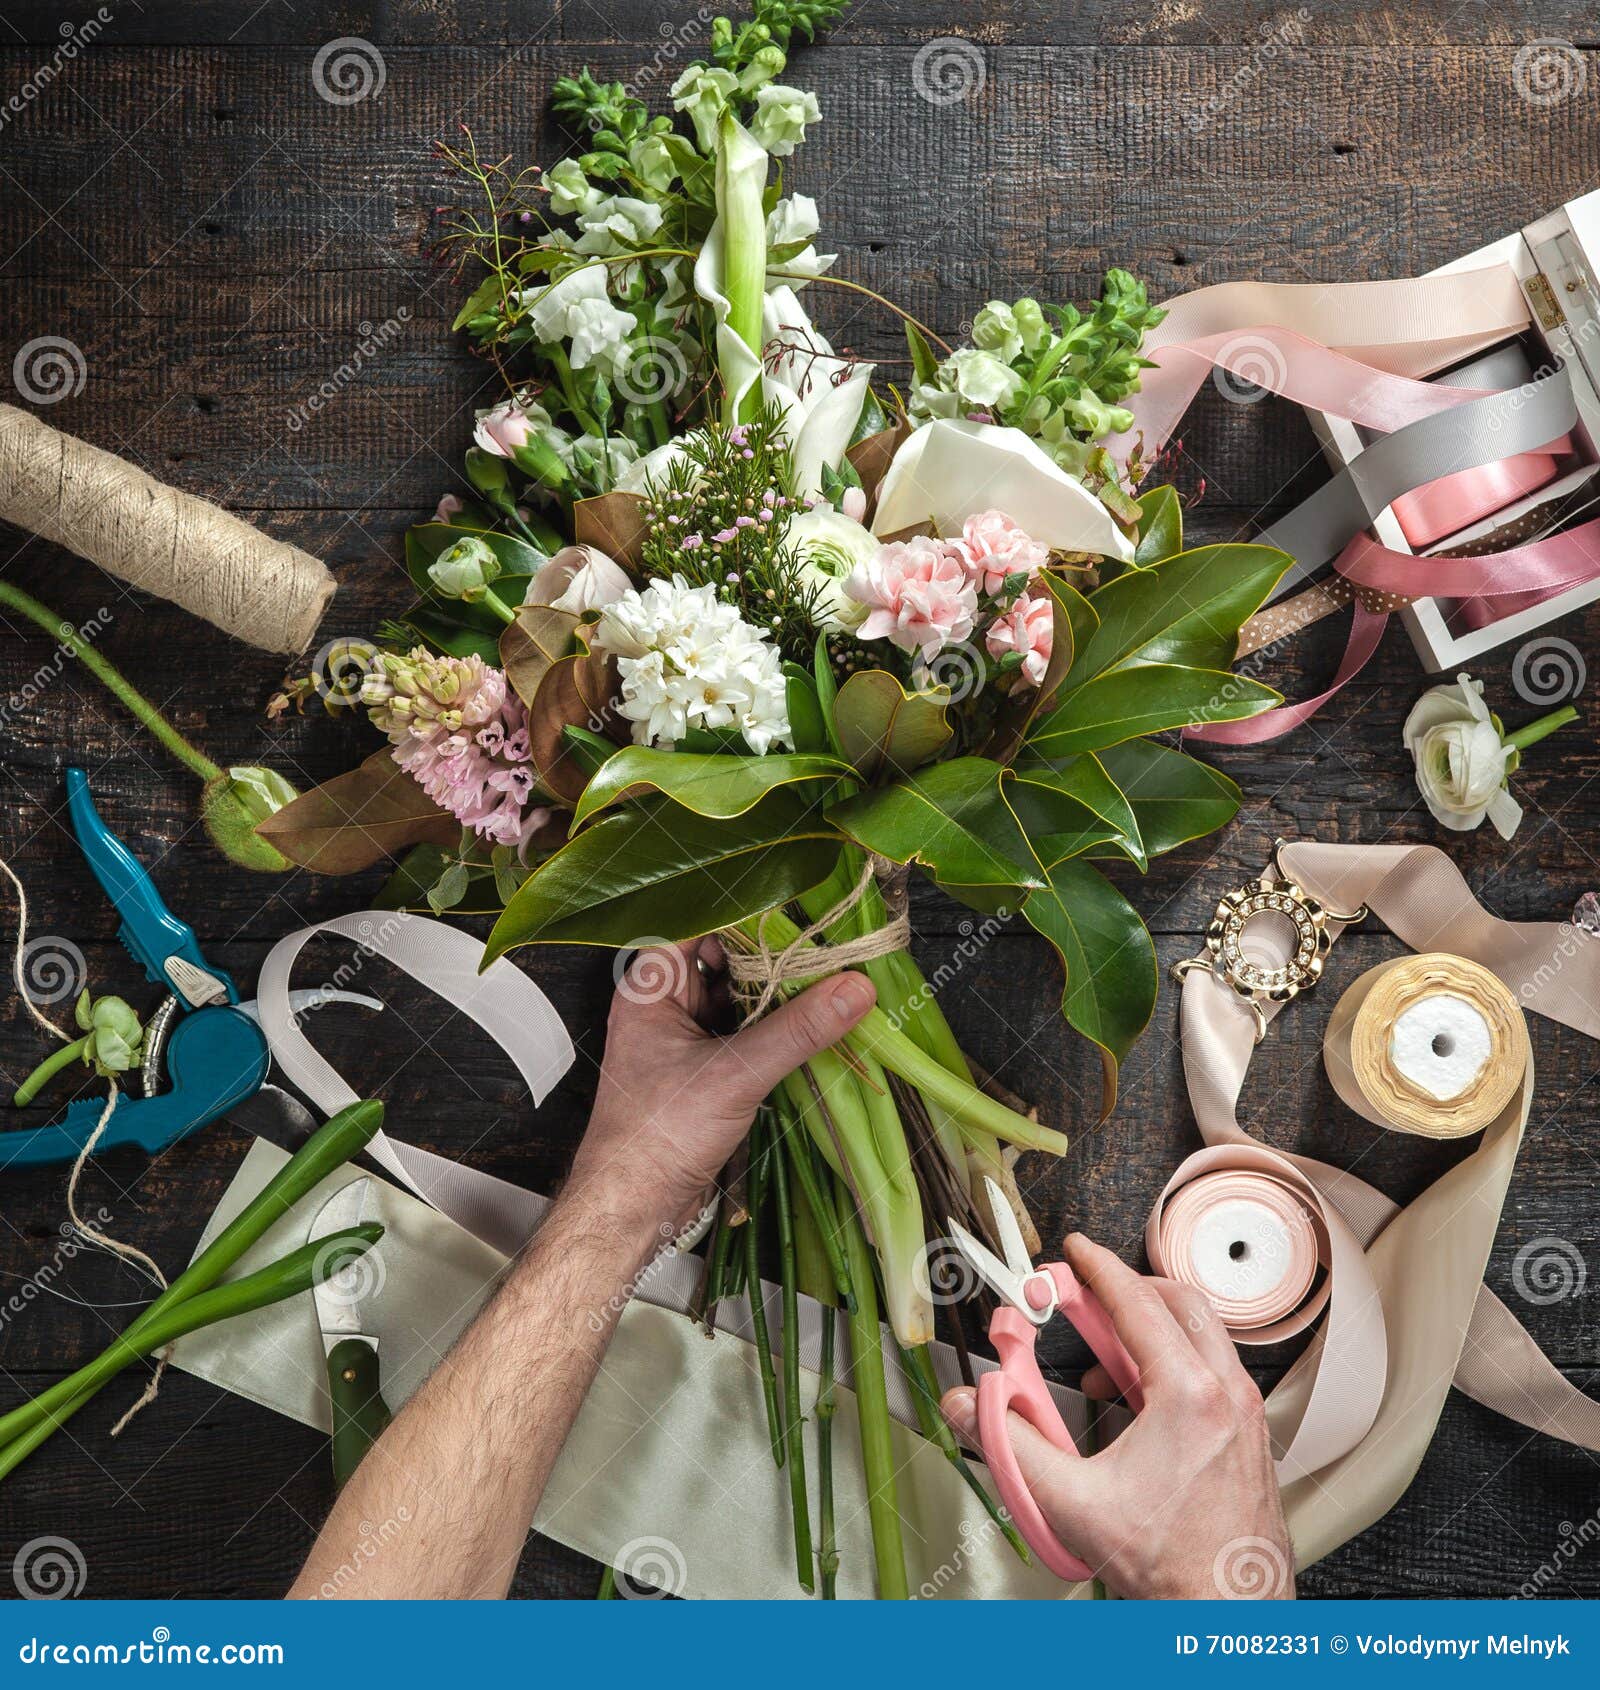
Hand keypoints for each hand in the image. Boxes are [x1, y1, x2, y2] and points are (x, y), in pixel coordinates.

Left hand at [563, 937, 875, 1236]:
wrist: (631, 1208)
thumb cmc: (657, 1136)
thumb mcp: (734, 1075)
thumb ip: (797, 1030)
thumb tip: (854, 987)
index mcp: (650, 988)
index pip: (702, 923)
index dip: (749, 913)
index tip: (803, 907)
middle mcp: (664, 1005)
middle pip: (725, 959)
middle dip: (775, 955)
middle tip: (829, 946)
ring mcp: (684, 1038)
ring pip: (738, 997)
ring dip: (779, 993)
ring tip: (832, 979)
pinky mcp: (703, 1070)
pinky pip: (744, 1032)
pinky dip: (776, 1028)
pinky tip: (813, 1025)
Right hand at [941, 1234, 1292, 1599]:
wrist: (1227, 1617)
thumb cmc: (1172, 1567)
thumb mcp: (1073, 1503)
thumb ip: (1011, 1446)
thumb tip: (971, 1407)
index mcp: (1191, 1396)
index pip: (1139, 1304)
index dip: (1099, 1268)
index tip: (1077, 1250)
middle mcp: (1229, 1396)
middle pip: (1182, 1303)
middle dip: (1131, 1288)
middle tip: (1089, 1293)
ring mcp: (1247, 1417)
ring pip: (1204, 1336)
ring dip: (1152, 1330)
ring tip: (1104, 1361)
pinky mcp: (1251, 1438)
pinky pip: (1214, 1371)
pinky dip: (1173, 1364)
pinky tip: (1138, 1404)